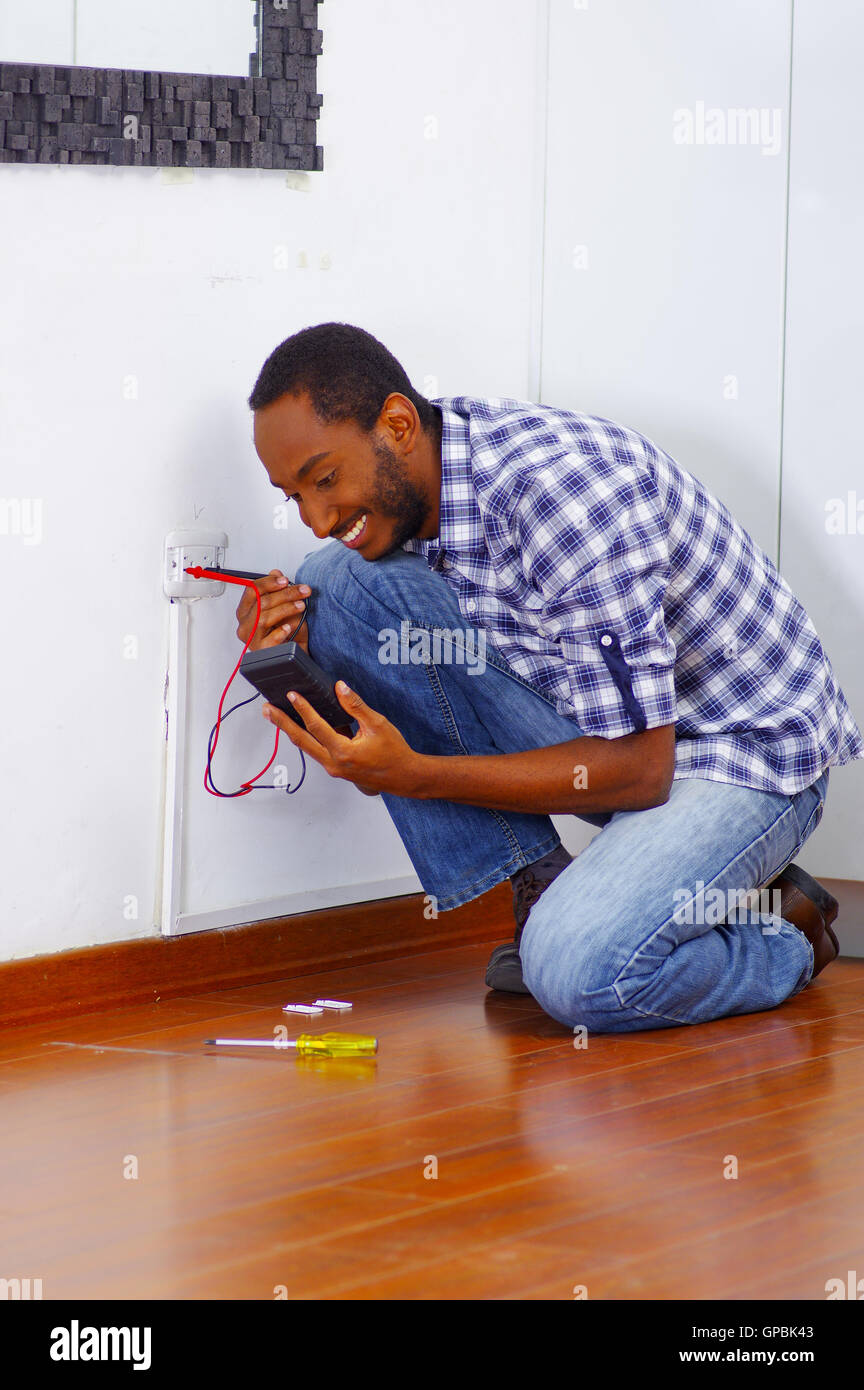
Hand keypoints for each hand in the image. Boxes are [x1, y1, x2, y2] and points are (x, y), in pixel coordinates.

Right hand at [235, 569, 310, 652]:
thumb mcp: (285, 606)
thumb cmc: (288, 630)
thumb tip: (276, 573)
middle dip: (285, 594)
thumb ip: (278, 590)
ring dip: (285, 609)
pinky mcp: (261, 651)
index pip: (252, 591)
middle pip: (260, 603)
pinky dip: (280, 632)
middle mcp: (246, 624)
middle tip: (303, 590)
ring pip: (264, 618)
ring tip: (301, 605)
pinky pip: (268, 640)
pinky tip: (289, 627)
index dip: (269, 583)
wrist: (296, 650)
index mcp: (246, 611)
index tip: (285, 580)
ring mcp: (251, 638)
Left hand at [262, 681, 424, 797]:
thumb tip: (340, 688)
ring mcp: (333, 768)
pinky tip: (301, 727)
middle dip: (282, 723)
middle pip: (301, 740)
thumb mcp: (377, 724)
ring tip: (277, 717)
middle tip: (267, 710)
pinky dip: (306, 738)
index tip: (291, 695)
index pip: (316, 727)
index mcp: (343, 752)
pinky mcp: (336, 768)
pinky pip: (316, 751)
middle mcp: (333, 763)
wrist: (403, 776)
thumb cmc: (394, 752)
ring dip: (291, 731)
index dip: (303, 709)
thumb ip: (356, 706)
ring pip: (306, 747)